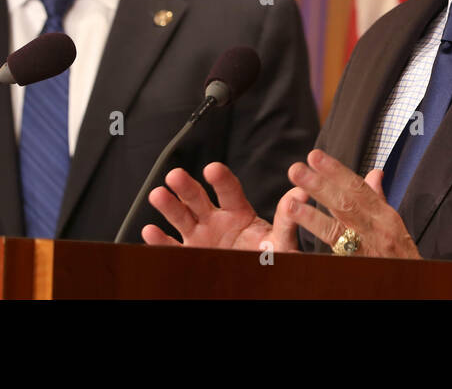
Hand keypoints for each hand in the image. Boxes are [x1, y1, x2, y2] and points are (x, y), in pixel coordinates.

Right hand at [142, 162, 301, 250]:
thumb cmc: (268, 258)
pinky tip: (150, 231)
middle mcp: (215, 220)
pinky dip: (159, 240)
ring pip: (180, 217)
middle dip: (186, 186)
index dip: (220, 179)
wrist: (254, 281)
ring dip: (168, 205)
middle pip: (198, 198)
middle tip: (175, 175)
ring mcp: (199, 236)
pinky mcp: (188, 255)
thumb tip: (301, 193)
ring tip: (158, 194)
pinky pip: (171, 247)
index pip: (229, 191)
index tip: (212, 169)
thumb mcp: (280, 240)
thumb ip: (286, 219)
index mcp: (238, 212)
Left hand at [287, 149, 420, 258]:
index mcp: (384, 216)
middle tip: (296, 170)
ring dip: (312, 217)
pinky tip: (301, 248)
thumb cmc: (401, 253)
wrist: (414, 282)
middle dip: (320, 186)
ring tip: (290, 204)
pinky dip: (320, 252)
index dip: (335, 171)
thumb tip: (374, 172)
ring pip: (336, 232)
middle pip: (345, 205)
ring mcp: (366, 252)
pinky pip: (337, 259)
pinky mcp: (358, 269)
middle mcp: (376, 231)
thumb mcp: (394, 223)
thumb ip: (378, 198)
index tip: (315, 156)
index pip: (357, 188)